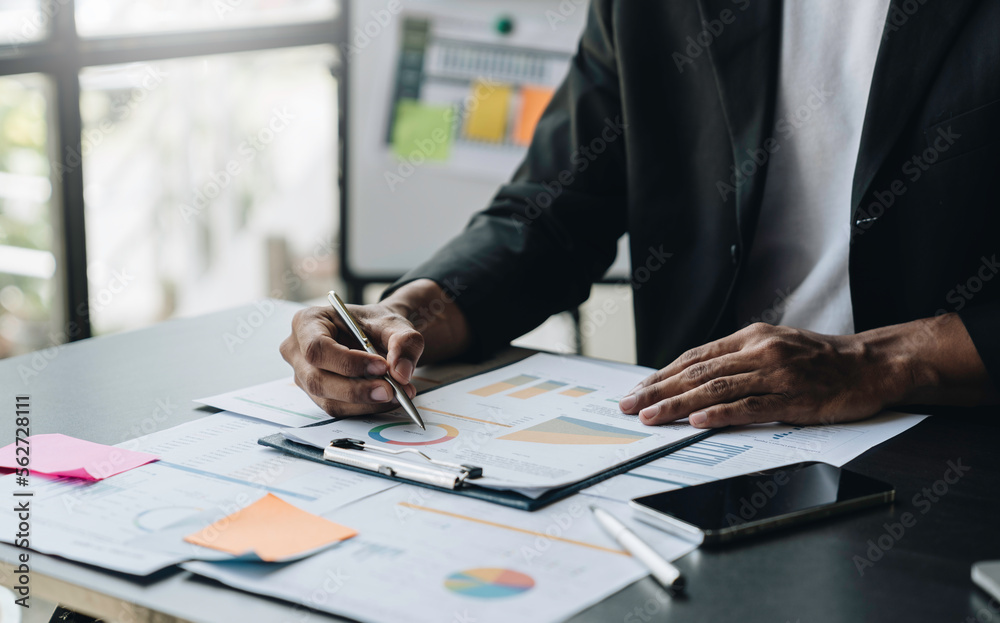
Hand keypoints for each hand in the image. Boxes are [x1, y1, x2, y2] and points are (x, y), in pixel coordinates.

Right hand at [280, 303, 422, 415]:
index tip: (381, 367)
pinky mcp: (318, 395)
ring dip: (366, 403)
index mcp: (308, 321)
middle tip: (391, 390)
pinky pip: (339, 408)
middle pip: (318, 380)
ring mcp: (304, 376)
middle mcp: (298, 350)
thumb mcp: (395, 324)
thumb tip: (401, 373)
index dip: (347, 362)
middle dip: (357, 390)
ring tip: (398, 394)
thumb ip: (404, 342)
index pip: (317, 348)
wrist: (376, 336)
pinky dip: (366, 407)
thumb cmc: (376, 325)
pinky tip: (387, 399)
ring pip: (328, 400)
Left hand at [618, 323, 903, 428]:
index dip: (663, 374)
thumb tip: (696, 378)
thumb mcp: (775, 347)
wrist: (871, 364)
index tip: (638, 390)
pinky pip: (749, 407)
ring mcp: (775, 374)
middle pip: (698, 372)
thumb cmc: (821, 360)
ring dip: (678, 404)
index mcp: (751, 338)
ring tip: (651, 416)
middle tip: (630, 405)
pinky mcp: (793, 398)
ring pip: (716, 389)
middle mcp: (759, 352)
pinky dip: (720, 414)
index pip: (695, 357)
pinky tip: (696, 420)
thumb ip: (738, 360)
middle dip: (658, 390)